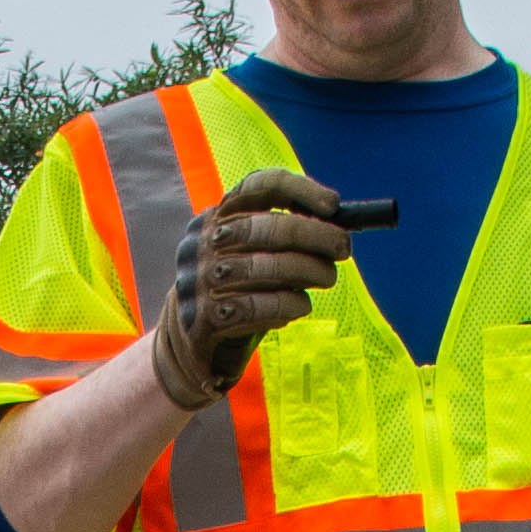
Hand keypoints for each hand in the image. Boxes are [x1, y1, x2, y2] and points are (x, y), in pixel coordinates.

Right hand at [151, 174, 359, 413]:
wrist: (188, 345)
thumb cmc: (235, 293)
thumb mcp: (252, 256)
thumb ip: (283, 241)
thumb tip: (337, 229)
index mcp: (217, 216)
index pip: (260, 186)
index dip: (301, 190)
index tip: (334, 205)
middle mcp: (203, 242)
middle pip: (268, 227)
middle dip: (314, 236)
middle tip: (343, 248)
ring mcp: (199, 279)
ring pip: (264, 267)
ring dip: (307, 271)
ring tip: (328, 278)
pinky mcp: (202, 317)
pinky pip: (254, 307)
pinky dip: (285, 305)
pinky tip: (300, 306)